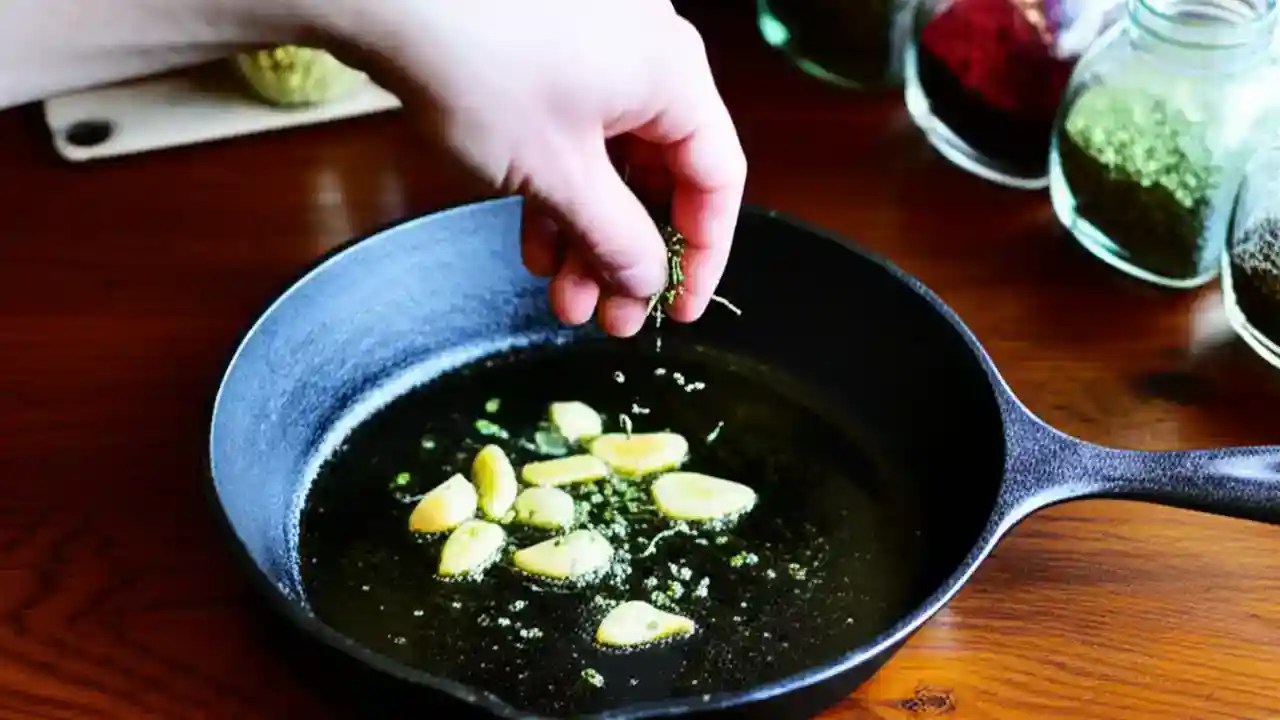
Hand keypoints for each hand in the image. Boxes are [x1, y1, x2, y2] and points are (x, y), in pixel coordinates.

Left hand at [340, 0, 746, 336]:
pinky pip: (575, 135)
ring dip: (589, 235)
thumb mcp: (559, 175)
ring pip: (612, 162)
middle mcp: (647, 55)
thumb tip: (650, 282)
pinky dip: (560, 190)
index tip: (677, 310)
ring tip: (560, 295)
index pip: (717, 179)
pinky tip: (535, 243)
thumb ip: (617, 239)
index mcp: (675, 75)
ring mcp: (595, 50)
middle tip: (607, 317)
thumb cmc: (481, 66)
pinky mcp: (546, 56)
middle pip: (661, 175)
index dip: (702, 256)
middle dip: (628, 255)